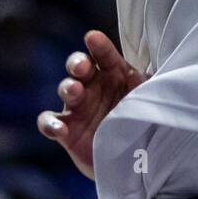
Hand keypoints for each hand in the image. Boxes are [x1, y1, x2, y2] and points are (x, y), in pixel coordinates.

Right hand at [37, 30, 145, 179]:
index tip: (93, 38)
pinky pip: (49, 123)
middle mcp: (93, 86)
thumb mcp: (148, 101)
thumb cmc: (142, 121)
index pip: (104, 55)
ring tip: (74, 92)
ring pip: (65, 89)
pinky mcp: (67, 131)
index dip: (98, 46)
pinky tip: (59, 128)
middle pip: (79, 66)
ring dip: (67, 87)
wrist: (135, 160)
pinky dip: (50, 124)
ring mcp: (78, 107)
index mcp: (114, 74)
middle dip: (77, 62)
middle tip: (82, 67)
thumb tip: (138, 74)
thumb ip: (145, 86)